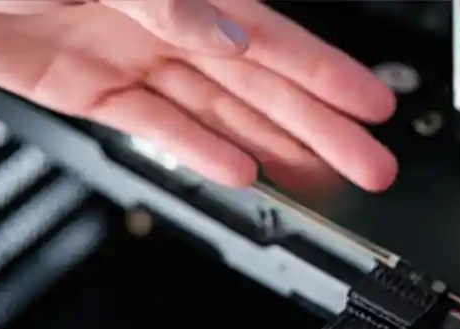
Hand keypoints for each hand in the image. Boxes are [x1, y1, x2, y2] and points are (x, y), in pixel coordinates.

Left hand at [0, 0, 399, 192]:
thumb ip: (167, 2)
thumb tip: (233, 40)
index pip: (269, 34)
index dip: (326, 73)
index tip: (374, 106)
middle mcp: (158, 16)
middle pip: (257, 80)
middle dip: (319, 124)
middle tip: (371, 166)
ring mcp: (125, 54)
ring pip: (218, 109)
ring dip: (273, 145)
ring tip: (323, 180)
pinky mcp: (85, 87)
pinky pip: (156, 126)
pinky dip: (197, 150)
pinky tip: (239, 170)